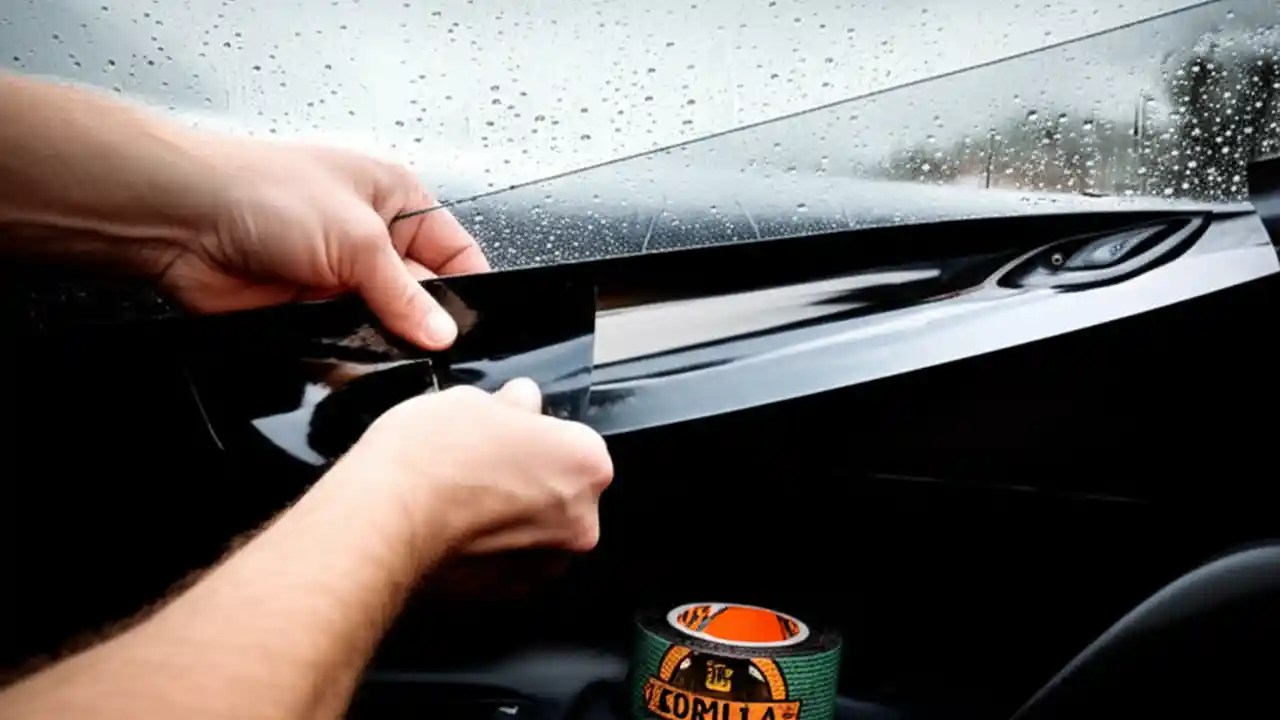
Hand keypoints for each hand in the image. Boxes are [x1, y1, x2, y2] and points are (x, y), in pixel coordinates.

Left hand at [159, 136, 487, 348]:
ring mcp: (340, 279)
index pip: (457, 253)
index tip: (473, 329)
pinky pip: (346, 348)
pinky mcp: (309, 315)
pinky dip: (351, 361)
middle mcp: (372, 240)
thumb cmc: (263, 193)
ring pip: (385, 327)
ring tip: (388, 357)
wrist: (180, 220)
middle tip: (429, 351)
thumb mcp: (357, 239)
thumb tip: (443, 333)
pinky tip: (353, 365)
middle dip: (424, 323)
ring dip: (385, 344)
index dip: (469, 291)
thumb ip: (404, 294)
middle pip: (423, 296)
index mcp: (396, 201)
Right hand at [332, 378, 613, 565]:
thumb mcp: (473, 401)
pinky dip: (490, 549)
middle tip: (479, 465)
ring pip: (536, 529)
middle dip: (528, 478)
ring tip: (460, 498)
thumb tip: (521, 402)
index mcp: (586, 462)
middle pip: (562, 490)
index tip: (506, 434)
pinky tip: (454, 528)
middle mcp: (581, 518)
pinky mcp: (510, 593)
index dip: (535, 435)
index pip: (573, 442)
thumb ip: (512, 405)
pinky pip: (509, 561)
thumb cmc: (431, 457)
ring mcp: (548, 563)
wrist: (385, 519)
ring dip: (511, 517)